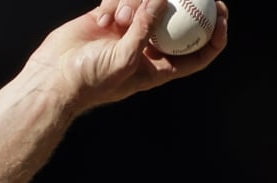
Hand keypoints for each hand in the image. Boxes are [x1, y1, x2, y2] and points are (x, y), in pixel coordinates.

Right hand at [24, 0, 228, 113]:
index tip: (221, 17)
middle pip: (178, 23)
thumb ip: (144, 29)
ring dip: (134, 6)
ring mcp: (129, 32)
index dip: (215, 36)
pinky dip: (115, 3)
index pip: (198, 53)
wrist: (55, 77)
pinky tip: (102, 15)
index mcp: (160, 67)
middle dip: (189, 4)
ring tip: (117, 21)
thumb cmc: (92, 80)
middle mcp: (148, 48)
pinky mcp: (109, 18)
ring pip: (147, 5)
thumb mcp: (124, 58)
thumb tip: (163, 0)